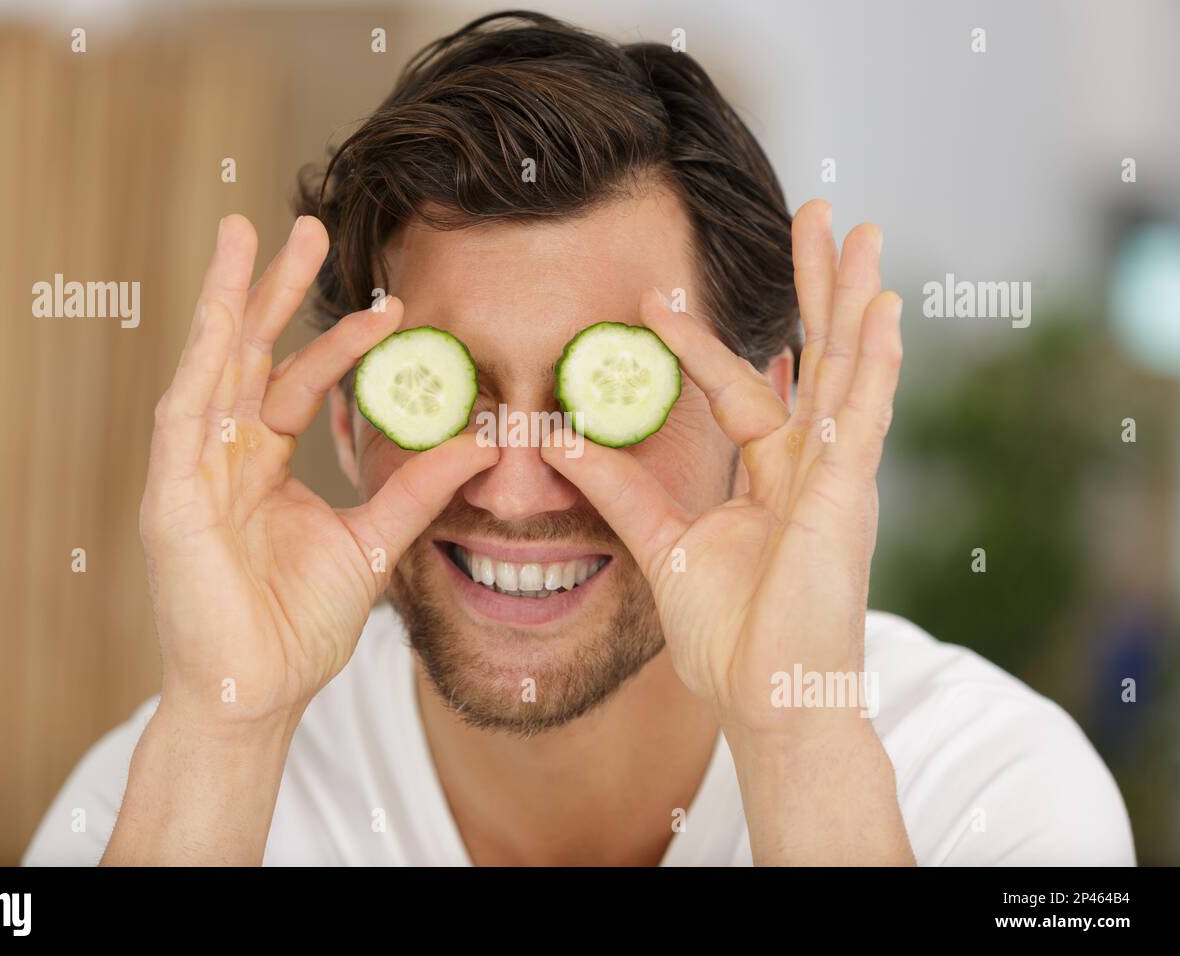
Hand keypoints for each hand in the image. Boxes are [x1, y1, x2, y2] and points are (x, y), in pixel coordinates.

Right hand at [140, 214, 496, 732]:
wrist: (258, 692)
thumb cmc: (300, 625)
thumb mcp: (374, 541)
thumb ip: (418, 489)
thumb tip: (483, 442)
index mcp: (261, 465)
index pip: (298, 383)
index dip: (341, 341)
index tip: (393, 305)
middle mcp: (222, 457)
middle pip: (248, 354)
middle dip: (272, 289)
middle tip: (309, 227)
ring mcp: (191, 474)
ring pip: (208, 368)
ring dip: (224, 301)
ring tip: (241, 235)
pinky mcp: (169, 500)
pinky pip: (183, 423)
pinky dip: (200, 370)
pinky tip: (216, 321)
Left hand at [541, 200, 902, 736]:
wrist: (766, 701)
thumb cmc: (733, 639)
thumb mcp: (662, 546)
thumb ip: (618, 490)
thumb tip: (558, 440)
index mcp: (775, 478)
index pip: (742, 390)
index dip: (704, 344)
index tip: (661, 301)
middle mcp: (812, 467)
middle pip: (816, 356)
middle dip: (816, 286)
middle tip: (818, 215)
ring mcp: (837, 478)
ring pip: (850, 368)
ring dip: (854, 296)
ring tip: (862, 229)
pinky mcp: (847, 498)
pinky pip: (866, 417)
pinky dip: (876, 361)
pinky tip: (883, 308)